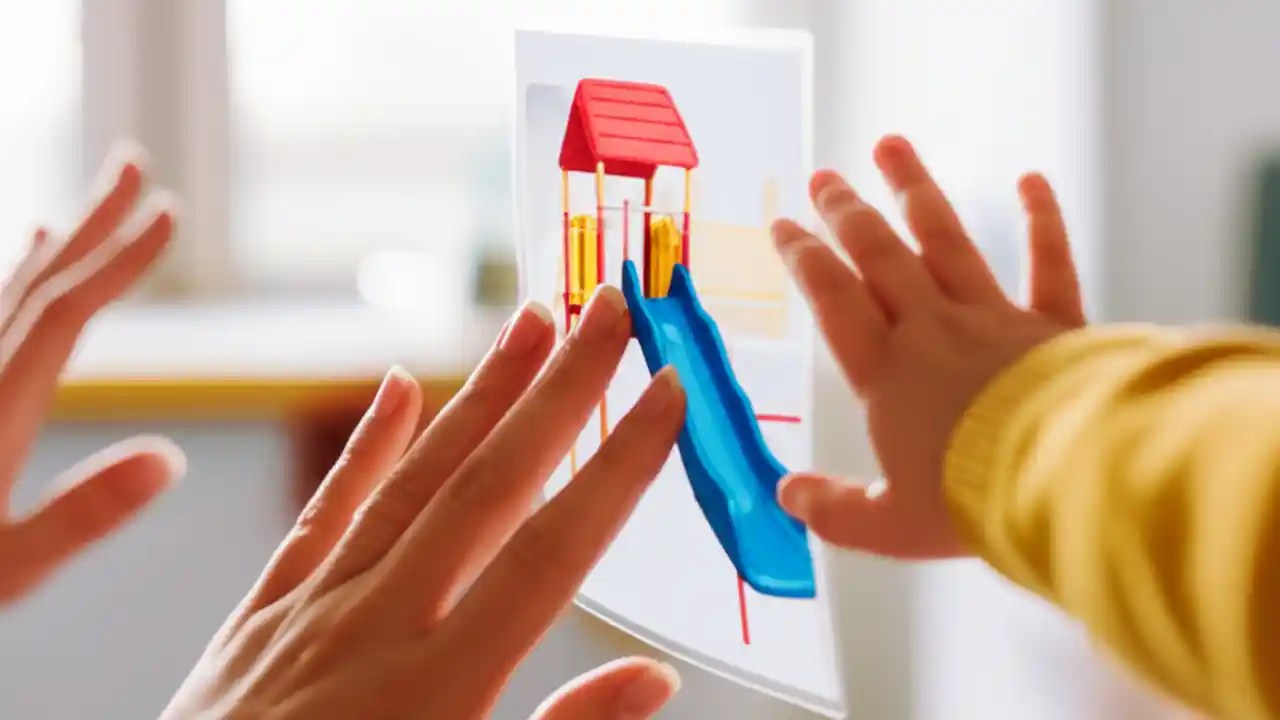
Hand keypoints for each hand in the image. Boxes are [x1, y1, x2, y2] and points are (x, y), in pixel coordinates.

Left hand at [0, 145, 182, 602]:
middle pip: (40, 281)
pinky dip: (21, 275)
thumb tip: (172, 459)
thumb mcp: (8, 566)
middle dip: (93, 221)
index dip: (121, 259)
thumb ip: (82, 514)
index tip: (168, 211)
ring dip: (62, 244)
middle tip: (133, 162)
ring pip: (13, 292)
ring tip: (90, 208)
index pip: (67, 312)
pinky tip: (31, 257)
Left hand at [163, 288, 685, 718]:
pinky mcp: (260, 617)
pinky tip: (397, 388)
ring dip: (480, 395)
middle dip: (562, 389)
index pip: (556, 551)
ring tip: (532, 322)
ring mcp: (313, 613)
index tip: (668, 395)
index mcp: (441, 690)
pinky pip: (319, 517)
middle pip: (491, 486)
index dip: (621, 466)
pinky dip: (363, 449)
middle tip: (611, 309)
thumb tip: (651, 681)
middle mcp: (379, 628)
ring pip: (413, 479)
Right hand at [771, 135, 1084, 558]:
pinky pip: (1049, 262)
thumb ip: (832, 510)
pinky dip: (1043, 218)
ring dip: (916, 191)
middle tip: (824, 178)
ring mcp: (994, 318)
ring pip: (947, 240)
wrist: (1062, 478)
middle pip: (880, 255)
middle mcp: (932, 330)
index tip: (784, 226)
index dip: (804, 258)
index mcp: (886, 373)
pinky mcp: (1054, 324)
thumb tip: (787, 498)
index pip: (833, 298)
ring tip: (892, 146)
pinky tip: (1031, 179)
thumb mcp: (887, 525)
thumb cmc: (971, 501)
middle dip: (847, 212)